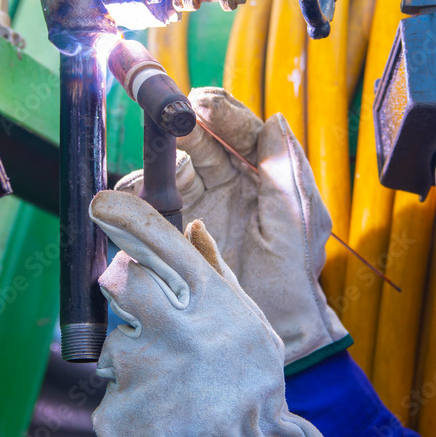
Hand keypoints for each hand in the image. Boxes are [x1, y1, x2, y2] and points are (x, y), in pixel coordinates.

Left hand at [89, 191, 329, 436]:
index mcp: (211, 302)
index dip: (125, 218)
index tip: (101, 204)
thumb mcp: (249, 322)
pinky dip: (130, 402)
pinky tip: (162, 413)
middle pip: (121, 284)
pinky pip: (110, 392)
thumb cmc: (250, 382)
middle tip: (160, 328)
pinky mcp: (118, 414)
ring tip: (173, 387)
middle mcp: (176, 330)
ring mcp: (144, 373)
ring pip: (115, 345)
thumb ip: (216, 272)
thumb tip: (194, 227)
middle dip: (130, 297)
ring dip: (135, 360)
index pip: (159, 244)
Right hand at [115, 88, 350, 372]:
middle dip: (188, 125)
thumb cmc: (291, 281)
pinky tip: (137, 192)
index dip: (224, 114)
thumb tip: (275, 121)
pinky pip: (154, 201)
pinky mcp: (175, 227)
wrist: (266, 332)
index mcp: (266, 175)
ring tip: (156, 156)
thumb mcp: (298, 225)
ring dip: (163, 156)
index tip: (203, 104)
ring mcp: (202, 203)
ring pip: (176, 166)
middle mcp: (232, 183)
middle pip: (204, 141)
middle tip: (174, 117)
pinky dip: (142, 192)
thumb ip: (286, 173)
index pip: (243, 132)